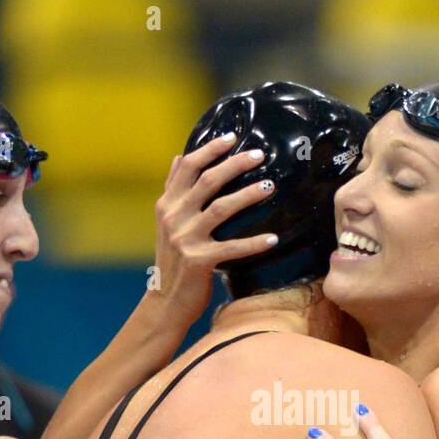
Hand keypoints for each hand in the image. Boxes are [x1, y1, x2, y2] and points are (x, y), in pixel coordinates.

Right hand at [152, 134, 278, 322]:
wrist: (165, 301)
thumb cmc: (173, 260)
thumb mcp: (166, 221)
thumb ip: (173, 189)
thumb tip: (180, 155)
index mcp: (166, 205)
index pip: (188, 167)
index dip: (210, 149)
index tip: (232, 137)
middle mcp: (173, 217)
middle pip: (208, 181)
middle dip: (235, 164)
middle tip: (260, 155)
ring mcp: (185, 239)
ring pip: (221, 208)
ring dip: (248, 194)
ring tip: (270, 185)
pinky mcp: (199, 261)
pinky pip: (232, 247)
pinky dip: (254, 243)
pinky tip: (273, 238)